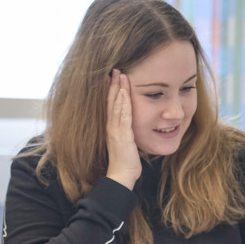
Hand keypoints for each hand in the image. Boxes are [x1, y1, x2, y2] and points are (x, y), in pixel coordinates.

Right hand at [105, 69, 140, 188]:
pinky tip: (124, 92)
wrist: (122, 175)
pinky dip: (123, 102)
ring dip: (118, 88)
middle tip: (116, 68)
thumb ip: (127, 131)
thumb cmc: (126, 161)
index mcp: (112, 127)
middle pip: (111, 100)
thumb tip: (133, 124)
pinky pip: (123, 115)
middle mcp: (111, 126)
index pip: (111, 104)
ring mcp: (115, 130)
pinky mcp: (122, 135)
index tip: (114, 76)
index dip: (112, 89)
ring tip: (120, 74)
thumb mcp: (127, 142)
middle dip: (113, 84)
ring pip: (116, 105)